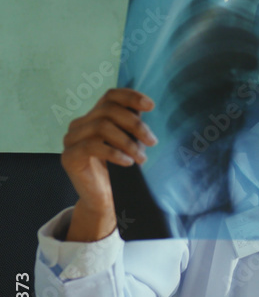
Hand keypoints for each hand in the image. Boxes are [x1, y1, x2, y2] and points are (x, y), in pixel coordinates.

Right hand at [61, 89, 156, 240]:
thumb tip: (146, 107)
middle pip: (108, 110)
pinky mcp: (68, 156)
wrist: (105, 200)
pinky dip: (114, 153)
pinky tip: (128, 162)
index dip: (130, 96)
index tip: (151, 106)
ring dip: (127, 141)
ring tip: (142, 158)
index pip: (110, 96)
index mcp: (94, 117)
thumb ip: (132, 127)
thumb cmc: (120, 172)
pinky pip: (92, 146)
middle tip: (152, 142)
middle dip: (135, 124)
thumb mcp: (130, 145)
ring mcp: (71, 139)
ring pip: (101, 126)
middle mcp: (80, 125)